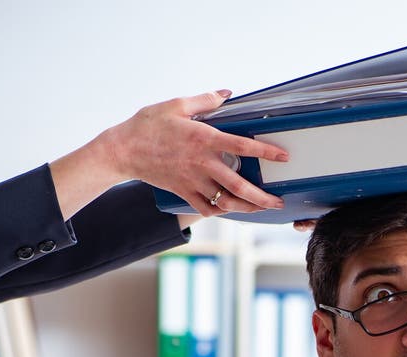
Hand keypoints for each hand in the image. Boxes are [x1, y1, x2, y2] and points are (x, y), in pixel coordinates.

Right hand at [101, 90, 288, 215]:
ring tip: (262, 209)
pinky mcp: (184, 192)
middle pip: (239, 185)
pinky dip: (221, 211)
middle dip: (263, 197)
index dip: (266, 152)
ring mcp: (193, 181)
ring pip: (226, 201)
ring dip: (247, 208)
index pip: (243, 147)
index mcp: (204, 139)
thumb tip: (227, 94)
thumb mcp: (176, 105)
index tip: (284, 157)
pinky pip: (207, 208)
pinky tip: (232, 209)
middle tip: (279, 202)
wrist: (122, 149)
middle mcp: (202, 163)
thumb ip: (205, 101)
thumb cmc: (148, 124)